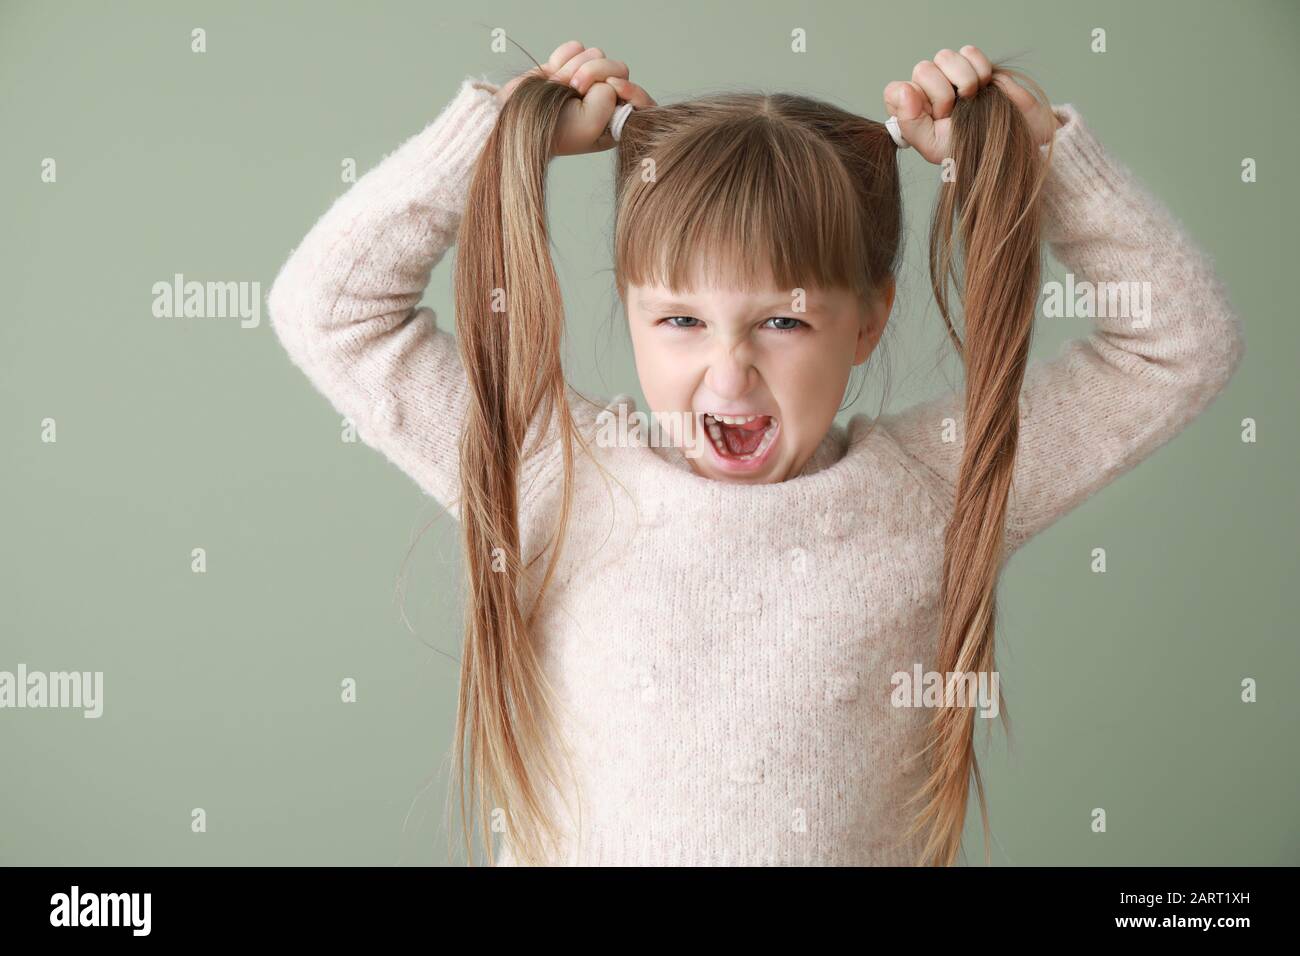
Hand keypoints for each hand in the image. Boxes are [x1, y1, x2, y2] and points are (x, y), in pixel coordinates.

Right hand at [494, 40, 656, 155]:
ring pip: (596, 55)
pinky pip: (576, 48)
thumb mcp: (591, 125)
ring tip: (559, 87)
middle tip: (575, 89)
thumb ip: (609, 99)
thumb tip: (606, 79)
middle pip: (618, 68)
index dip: (630, 88)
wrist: (515, 119)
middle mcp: (604, 100)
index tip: (613, 87)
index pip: (640, 99)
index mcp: (615, 121)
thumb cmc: (554, 131)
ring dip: (574, 68)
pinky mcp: (568, 66)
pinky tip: (552, 74)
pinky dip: (562, 57)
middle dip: (594, 73)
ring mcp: (586, 82)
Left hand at [882, 45, 1060, 164]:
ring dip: (963, 82)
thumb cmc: (972, 148)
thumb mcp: (935, 147)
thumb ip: (910, 124)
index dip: (914, 101)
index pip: (895, 91)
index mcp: (911, 111)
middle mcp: (926, 89)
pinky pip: (968, 52)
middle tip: (955, 113)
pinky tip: (984, 88)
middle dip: (943, 95)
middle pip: (922, 70)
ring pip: (944, 56)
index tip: (934, 117)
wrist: (1012, 138)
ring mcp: (948, 74)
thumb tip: (906, 90)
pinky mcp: (972, 63)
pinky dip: (980, 70)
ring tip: (971, 100)